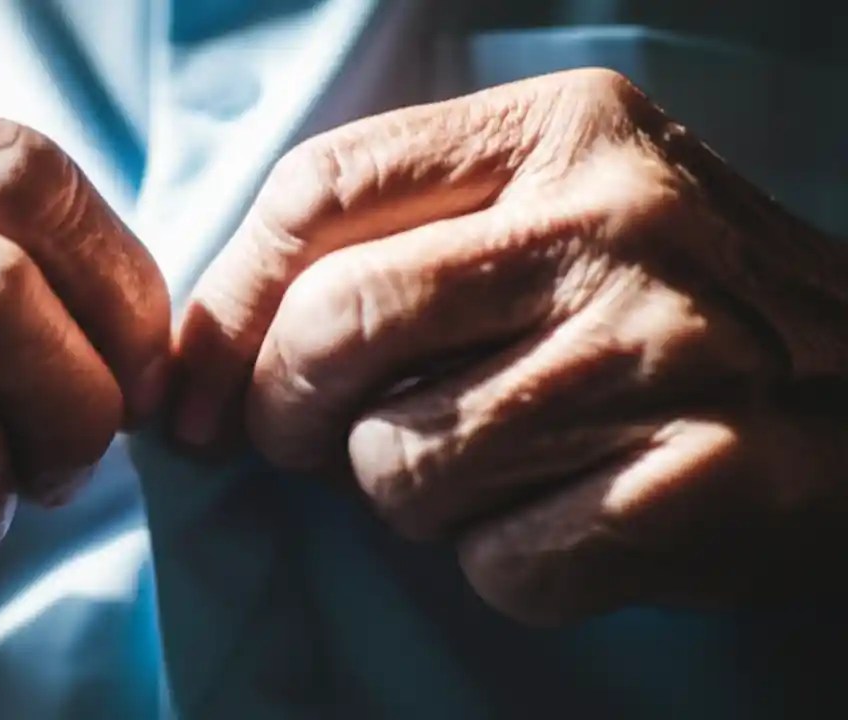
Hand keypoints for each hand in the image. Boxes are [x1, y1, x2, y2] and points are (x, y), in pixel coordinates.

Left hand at [175, 68, 847, 623]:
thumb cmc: (656, 307)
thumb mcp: (544, 212)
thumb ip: (390, 245)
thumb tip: (205, 360)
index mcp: (558, 132)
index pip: (320, 188)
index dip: (225, 300)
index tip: (193, 386)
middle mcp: (613, 226)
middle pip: (335, 324)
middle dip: (281, 410)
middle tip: (301, 441)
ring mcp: (661, 355)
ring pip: (398, 465)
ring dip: (406, 494)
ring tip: (486, 465)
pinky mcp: (695, 484)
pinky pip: (496, 560)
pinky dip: (498, 560)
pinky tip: (560, 516)